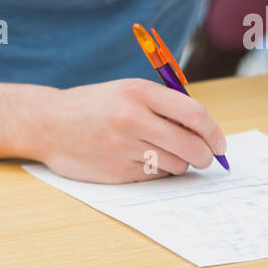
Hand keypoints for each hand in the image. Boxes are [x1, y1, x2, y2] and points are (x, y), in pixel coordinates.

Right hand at [40, 77, 226, 183]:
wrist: (48, 123)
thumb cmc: (94, 105)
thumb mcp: (127, 91)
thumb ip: (163, 105)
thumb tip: (205, 131)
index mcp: (138, 92)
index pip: (194, 114)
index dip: (214, 132)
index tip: (220, 143)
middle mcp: (132, 118)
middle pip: (191, 145)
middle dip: (205, 156)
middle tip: (205, 158)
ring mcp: (123, 147)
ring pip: (175, 165)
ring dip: (179, 164)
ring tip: (165, 154)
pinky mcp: (116, 171)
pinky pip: (153, 176)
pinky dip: (156, 172)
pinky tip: (141, 160)